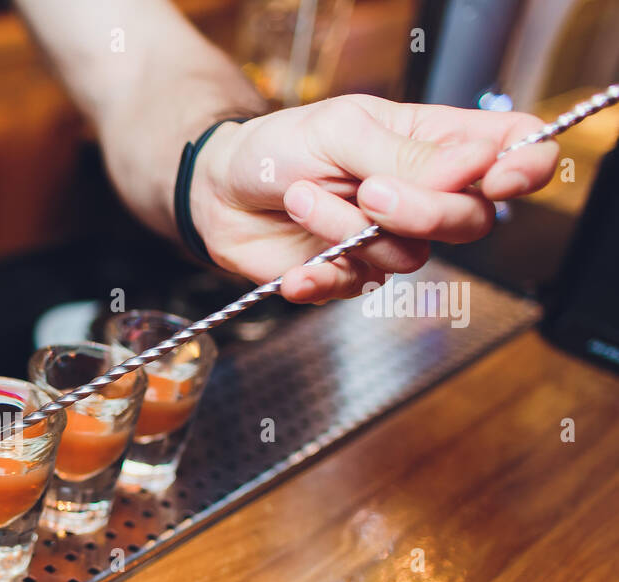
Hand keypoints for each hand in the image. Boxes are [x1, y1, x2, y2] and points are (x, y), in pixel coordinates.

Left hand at [190, 94, 560, 302]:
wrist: (217, 190)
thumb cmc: (279, 148)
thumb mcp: (340, 132)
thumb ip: (406, 154)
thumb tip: (472, 166)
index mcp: (433, 144)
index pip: (511, 152)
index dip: (523, 168)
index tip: (497, 179)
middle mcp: (420, 196)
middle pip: (472, 221)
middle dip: (422, 210)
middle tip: (368, 190)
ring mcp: (387, 239)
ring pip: (409, 256)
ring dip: (346, 230)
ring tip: (300, 196)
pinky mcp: (349, 275)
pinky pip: (355, 289)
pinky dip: (321, 275)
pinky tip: (296, 266)